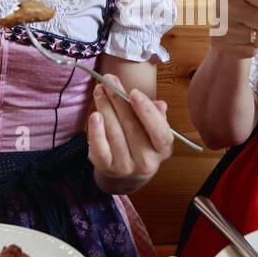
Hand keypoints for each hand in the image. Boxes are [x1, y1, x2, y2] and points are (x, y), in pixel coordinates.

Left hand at [87, 74, 174, 193]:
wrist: (125, 175)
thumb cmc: (141, 144)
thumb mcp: (154, 131)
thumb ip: (157, 116)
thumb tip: (159, 104)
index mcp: (162, 149)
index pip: (158, 130)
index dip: (146, 111)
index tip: (133, 92)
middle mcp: (146, 161)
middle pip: (132, 127)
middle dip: (119, 100)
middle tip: (109, 81)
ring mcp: (126, 167)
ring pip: (115, 133)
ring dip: (105, 108)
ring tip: (100, 91)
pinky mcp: (107, 168)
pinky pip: (100, 148)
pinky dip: (96, 131)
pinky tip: (94, 115)